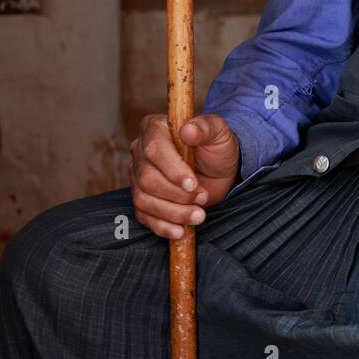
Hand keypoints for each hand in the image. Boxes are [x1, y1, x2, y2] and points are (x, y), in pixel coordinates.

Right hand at [129, 113, 240, 238]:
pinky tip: (180, 231)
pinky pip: (144, 216)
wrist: (219, 170)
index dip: (172, 170)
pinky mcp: (143, 198)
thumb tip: (187, 130)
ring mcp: (138, 177)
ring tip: (199, 215)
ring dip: (173, 213)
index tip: (193, 184)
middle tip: (202, 198)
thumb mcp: (218, 132)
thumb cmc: (216, 147)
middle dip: (177, 195)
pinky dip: (162, 226)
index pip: (154, 149)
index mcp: (154, 129)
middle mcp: (141, 152)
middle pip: (147, 179)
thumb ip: (205, 127)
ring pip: (144, 200)